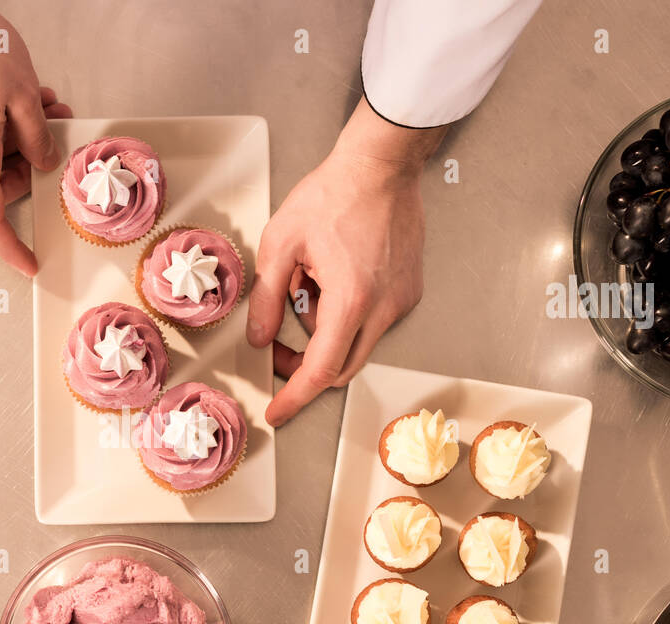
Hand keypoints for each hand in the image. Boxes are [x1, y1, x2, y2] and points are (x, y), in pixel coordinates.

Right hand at [0, 0, 72, 275]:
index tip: (29, 262)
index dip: (10, 249)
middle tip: (55, 137)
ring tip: (43, 104)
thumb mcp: (22, 93)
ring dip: (22, 140)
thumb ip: (38, 137)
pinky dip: (3, 125)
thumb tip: (44, 162)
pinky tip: (21, 94)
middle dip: (31, 168)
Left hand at [247, 101, 446, 425]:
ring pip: (356, 345)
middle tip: (277, 351)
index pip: (320, 371)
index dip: (295, 397)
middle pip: (341, 368)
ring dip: (325, 335)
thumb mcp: (281, 246)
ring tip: (306, 289)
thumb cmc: (334, 195)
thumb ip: (268, 299)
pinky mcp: (409, 292)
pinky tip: (330, 280)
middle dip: (305, 369)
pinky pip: (372, 323)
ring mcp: (401, 302)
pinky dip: (346, 317)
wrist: (380, 166)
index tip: (277, 412)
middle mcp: (384, 309)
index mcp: (351, 301)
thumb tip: (260, 339)